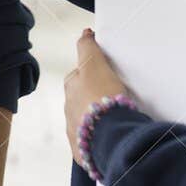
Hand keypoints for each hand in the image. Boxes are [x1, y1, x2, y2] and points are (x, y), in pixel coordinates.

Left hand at [64, 28, 131, 159]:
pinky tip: (112, 137)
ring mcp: (75, 132)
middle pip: (82, 99)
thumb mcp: (95, 65)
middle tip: (115, 98)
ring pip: (86, 121)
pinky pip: (91, 143)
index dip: (93, 73)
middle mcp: (68, 109)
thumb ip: (88, 48)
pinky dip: (100, 140)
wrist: (110, 135)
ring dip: (97, 119)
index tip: (106, 77)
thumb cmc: (104, 97)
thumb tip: (84, 33)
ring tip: (116, 119)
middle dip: (94, 98)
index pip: (79, 75)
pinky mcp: (84, 152)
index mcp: (71, 88)